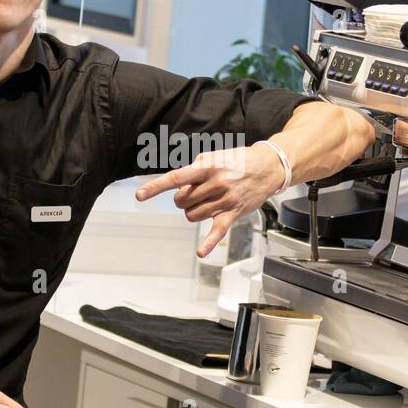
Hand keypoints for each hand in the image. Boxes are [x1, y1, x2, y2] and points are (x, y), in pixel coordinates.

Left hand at [135, 143, 285, 256]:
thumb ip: (195, 167)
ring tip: (205, 203)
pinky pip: (217, 230)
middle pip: (182, 201)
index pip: (175, 178)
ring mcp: (224, 199)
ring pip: (192, 215)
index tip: (139, 195)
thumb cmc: (238, 160)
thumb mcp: (214, 156)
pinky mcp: (233, 213)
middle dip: (182, 199)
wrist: (268, 167)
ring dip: (192, 212)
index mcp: (206, 167)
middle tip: (195, 193)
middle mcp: (214, 183)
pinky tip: (201, 252)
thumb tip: (178, 182)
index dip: (155, 187)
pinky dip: (209, 243)